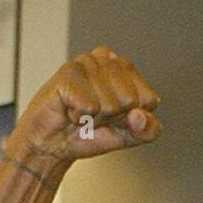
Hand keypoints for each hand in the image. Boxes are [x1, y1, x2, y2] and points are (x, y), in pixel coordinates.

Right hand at [5, 45, 161, 162]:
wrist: (53, 143)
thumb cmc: (89, 132)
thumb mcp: (129, 136)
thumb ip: (148, 130)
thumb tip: (140, 116)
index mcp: (126, 70)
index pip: (149, 99)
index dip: (133, 118)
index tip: (115, 118)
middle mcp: (107, 60)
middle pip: (130, 101)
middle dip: (114, 118)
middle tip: (95, 116)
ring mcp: (87, 62)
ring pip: (111, 105)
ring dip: (95, 118)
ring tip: (81, 112)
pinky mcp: (68, 72)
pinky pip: (90, 106)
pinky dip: (80, 117)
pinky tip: (70, 109)